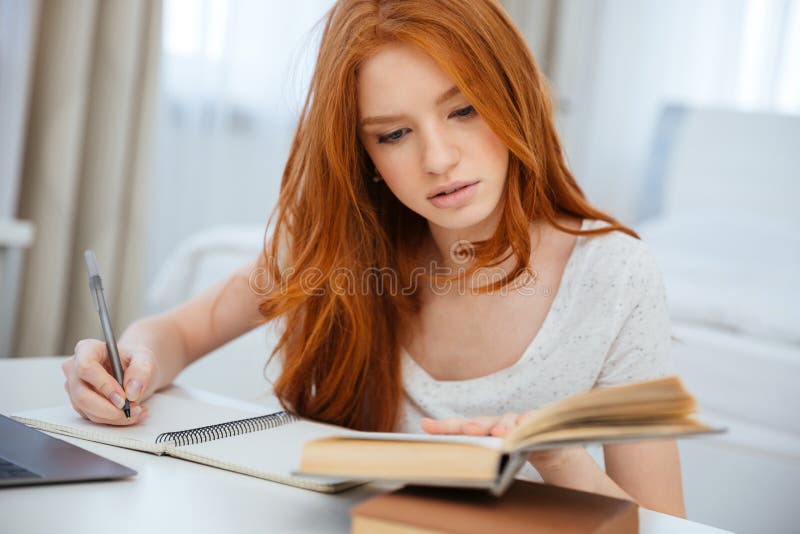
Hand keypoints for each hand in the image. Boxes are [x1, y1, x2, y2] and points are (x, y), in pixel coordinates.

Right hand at [62, 339, 158, 424]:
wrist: (134, 370)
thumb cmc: (135, 360)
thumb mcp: (145, 359)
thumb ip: (141, 370)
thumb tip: (132, 391)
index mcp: (87, 349)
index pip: (86, 367)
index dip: (103, 385)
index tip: (123, 398)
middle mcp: (75, 368)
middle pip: (81, 394)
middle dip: (108, 408)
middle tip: (132, 410)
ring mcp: (75, 388)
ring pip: (87, 410)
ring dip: (114, 417)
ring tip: (138, 411)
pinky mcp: (80, 404)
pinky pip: (94, 417)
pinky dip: (114, 420)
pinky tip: (132, 414)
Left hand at [420, 412, 578, 469]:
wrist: (547, 446)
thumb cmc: (513, 449)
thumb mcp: (494, 455)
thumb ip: (476, 459)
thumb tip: (451, 471)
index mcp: (482, 429)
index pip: (460, 427)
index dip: (444, 427)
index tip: (425, 425)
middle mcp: (498, 421)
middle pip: (484, 422)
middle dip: (475, 426)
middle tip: (468, 431)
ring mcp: (518, 419)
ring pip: (510, 421)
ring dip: (505, 426)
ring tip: (501, 433)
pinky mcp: (538, 421)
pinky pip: (533, 422)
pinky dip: (530, 424)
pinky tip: (527, 426)